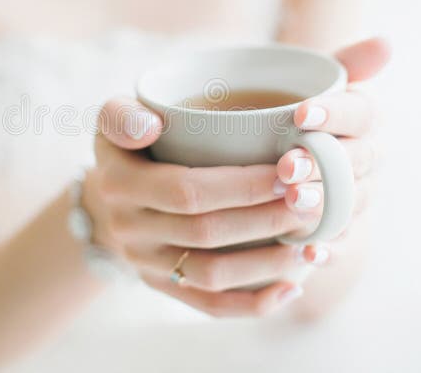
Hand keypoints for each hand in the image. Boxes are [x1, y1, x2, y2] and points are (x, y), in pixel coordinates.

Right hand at [83, 103, 312, 316]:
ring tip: (310, 241)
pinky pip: (210, 305)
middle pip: (206, 233)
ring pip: (212, 275)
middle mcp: (128, 230)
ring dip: (267, 262)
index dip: (240, 186)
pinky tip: (293, 287)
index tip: (286, 172)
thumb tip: (151, 127)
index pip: (186, 190)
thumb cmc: (129, 144)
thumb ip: (125, 116)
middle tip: (311, 202)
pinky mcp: (164, 287)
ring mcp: (146, 264)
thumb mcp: (114, 117)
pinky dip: (255, 303)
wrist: (109, 196)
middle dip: (265, 219)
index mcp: (120, 184)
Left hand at [274, 37, 389, 262]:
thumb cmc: (294, 111)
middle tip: (286, 164)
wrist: (281, 152)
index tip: (300, 115)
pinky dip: (329, 249)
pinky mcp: (342, 228)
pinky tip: (308, 253)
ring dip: (324, 203)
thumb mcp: (310, 81)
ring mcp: (357, 194)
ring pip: (350, 201)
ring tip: (292, 202)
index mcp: (363, 118)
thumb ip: (344, 65)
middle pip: (356, 160)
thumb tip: (386, 44)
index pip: (363, 112)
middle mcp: (367, 156)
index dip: (336, 114)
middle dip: (323, 162)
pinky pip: (343, 242)